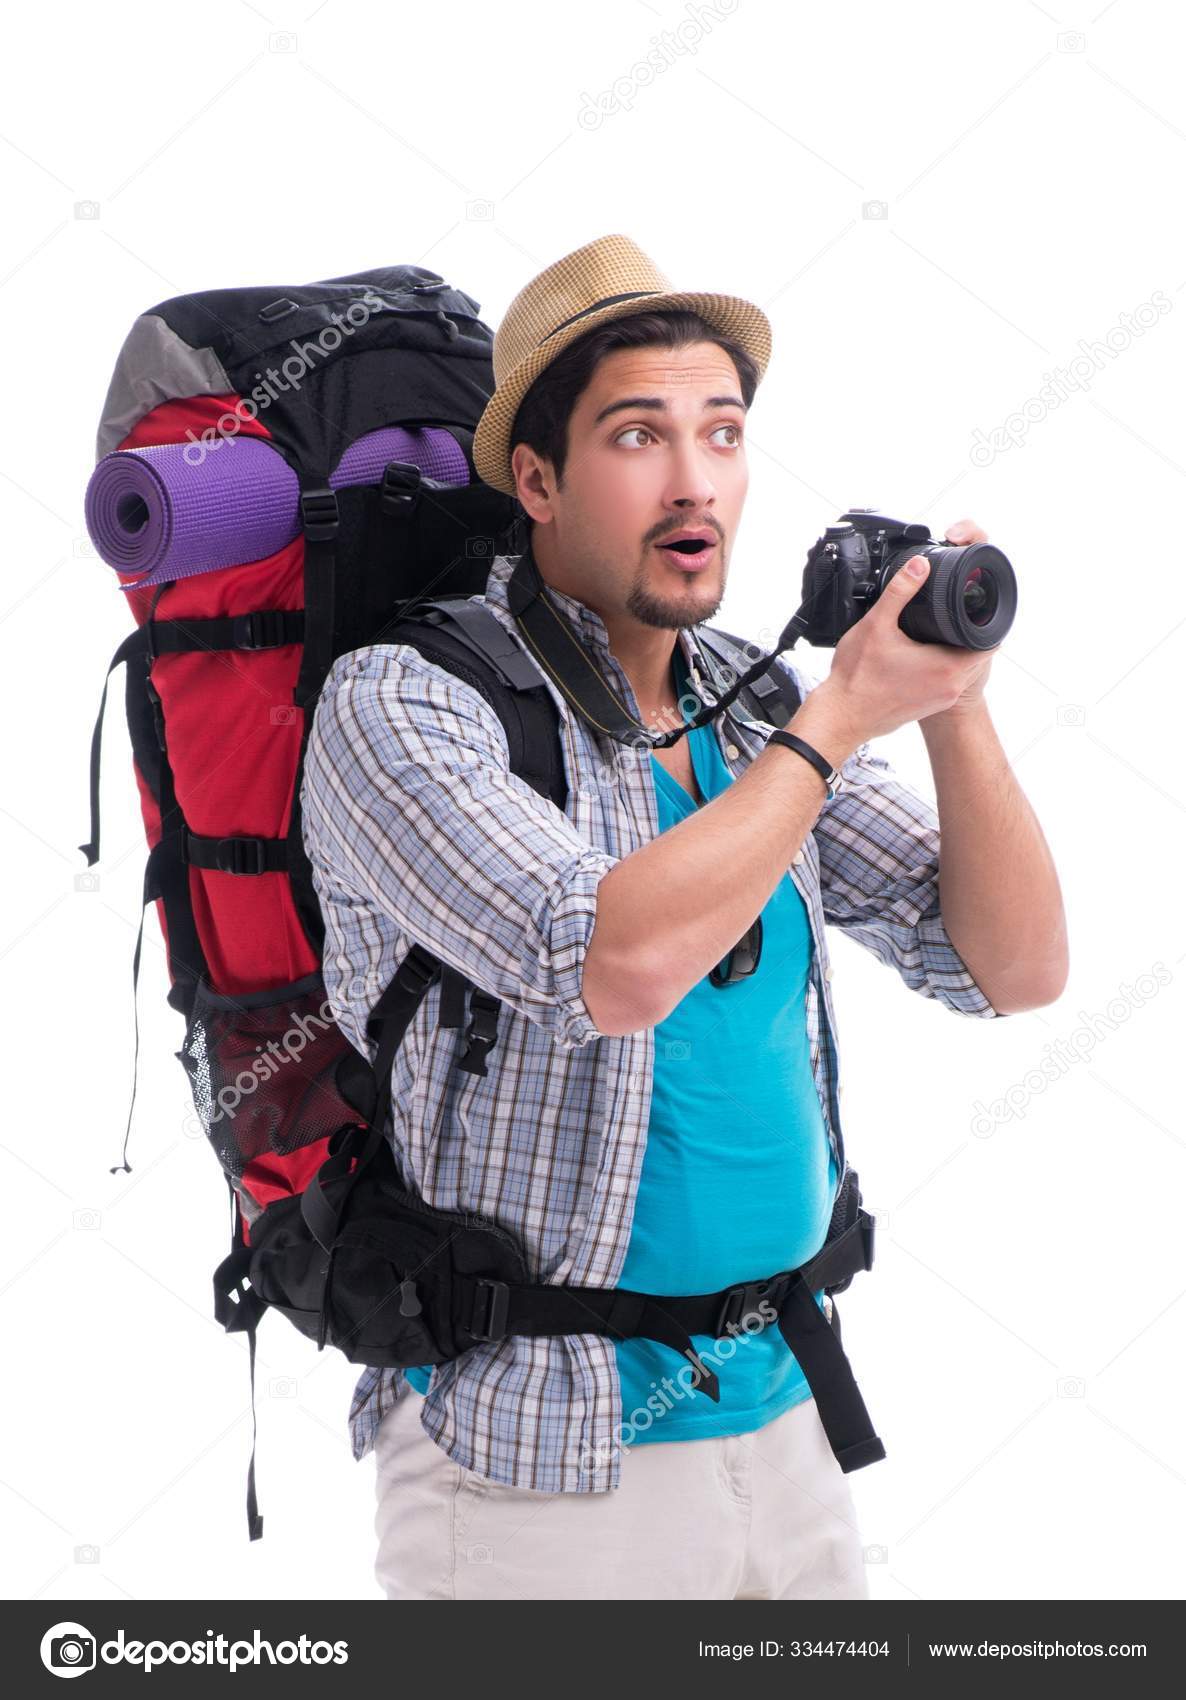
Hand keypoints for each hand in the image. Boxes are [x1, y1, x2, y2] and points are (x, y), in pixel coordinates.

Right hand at [796, 521, 998, 753]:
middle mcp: (951, 687)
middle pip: (977, 653)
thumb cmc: (857, 679)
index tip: (971, 607)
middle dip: (968, 633)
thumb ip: (900, 591)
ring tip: (936, 632)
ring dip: (955, 651)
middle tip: (952, 613)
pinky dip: (942, 667)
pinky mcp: (930, 706)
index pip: (990, 641)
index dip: (984, 620)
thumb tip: (919, 565)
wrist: (842, 717)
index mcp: (947, 667)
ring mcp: (942, 700)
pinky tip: (921, 655)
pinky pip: (948, 682)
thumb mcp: (877, 625)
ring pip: (963, 668)